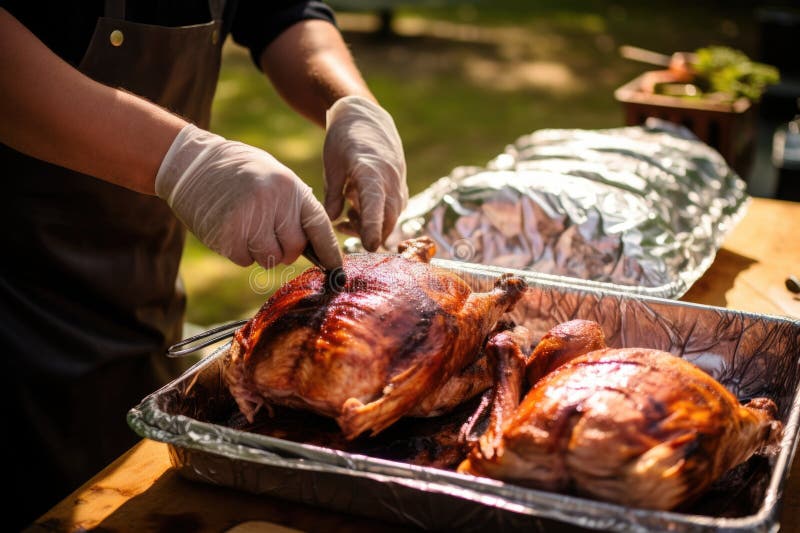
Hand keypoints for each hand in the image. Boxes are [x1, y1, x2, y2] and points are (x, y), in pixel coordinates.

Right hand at [156, 124, 341, 269]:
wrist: (192, 164)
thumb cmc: (240, 172)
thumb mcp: (275, 177)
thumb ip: (294, 207)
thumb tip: (313, 247)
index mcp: (290, 187)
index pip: (319, 226)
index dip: (330, 252)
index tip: (337, 271)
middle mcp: (273, 203)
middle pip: (293, 249)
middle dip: (285, 250)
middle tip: (269, 235)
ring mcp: (249, 219)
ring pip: (269, 259)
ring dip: (260, 252)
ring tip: (247, 226)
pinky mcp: (227, 234)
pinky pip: (245, 260)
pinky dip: (240, 252)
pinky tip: (231, 229)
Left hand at [323, 96, 407, 250]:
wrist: (366, 116)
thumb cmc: (345, 138)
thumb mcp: (332, 166)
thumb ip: (332, 196)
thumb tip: (331, 222)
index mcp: (372, 172)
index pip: (376, 206)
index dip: (372, 227)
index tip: (368, 245)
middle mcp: (391, 181)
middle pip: (388, 221)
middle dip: (369, 235)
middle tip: (344, 230)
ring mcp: (398, 186)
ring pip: (390, 219)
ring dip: (370, 226)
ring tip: (346, 217)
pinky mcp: (398, 188)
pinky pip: (390, 211)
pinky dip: (375, 218)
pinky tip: (354, 213)